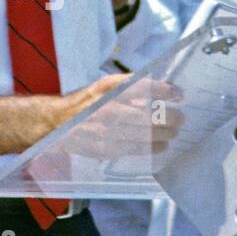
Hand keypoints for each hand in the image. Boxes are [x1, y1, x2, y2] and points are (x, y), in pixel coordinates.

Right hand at [62, 74, 183, 157]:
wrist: (56, 122)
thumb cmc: (85, 102)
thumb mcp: (104, 86)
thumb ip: (129, 85)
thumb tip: (162, 88)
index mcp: (109, 89)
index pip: (144, 87)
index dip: (165, 91)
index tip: (179, 94)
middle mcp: (108, 108)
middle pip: (149, 115)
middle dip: (170, 118)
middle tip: (180, 119)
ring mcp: (107, 130)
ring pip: (145, 135)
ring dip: (164, 135)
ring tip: (173, 133)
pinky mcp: (106, 148)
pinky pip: (135, 150)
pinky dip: (151, 148)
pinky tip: (160, 146)